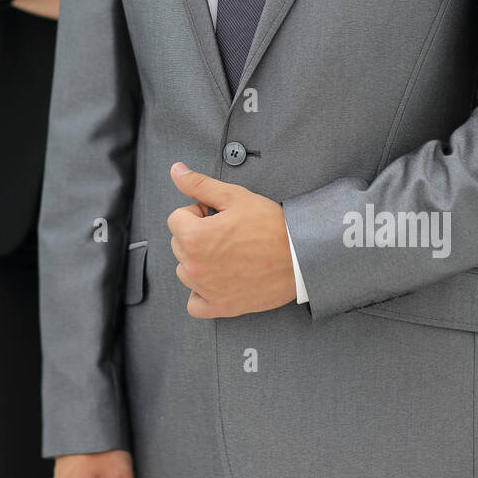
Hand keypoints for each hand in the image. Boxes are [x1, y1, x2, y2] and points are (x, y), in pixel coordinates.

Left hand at [167, 163, 295, 317]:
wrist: (301, 256)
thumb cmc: (270, 225)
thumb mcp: (234, 196)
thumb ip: (199, 184)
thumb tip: (176, 170)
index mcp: (194, 238)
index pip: (176, 218)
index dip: (198, 213)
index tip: (217, 216)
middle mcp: (194, 267)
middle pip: (179, 244)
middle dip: (197, 235)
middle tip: (227, 234)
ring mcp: (206, 289)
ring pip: (185, 271)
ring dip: (198, 261)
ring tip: (228, 254)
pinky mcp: (220, 307)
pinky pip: (194, 304)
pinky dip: (201, 293)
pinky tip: (218, 280)